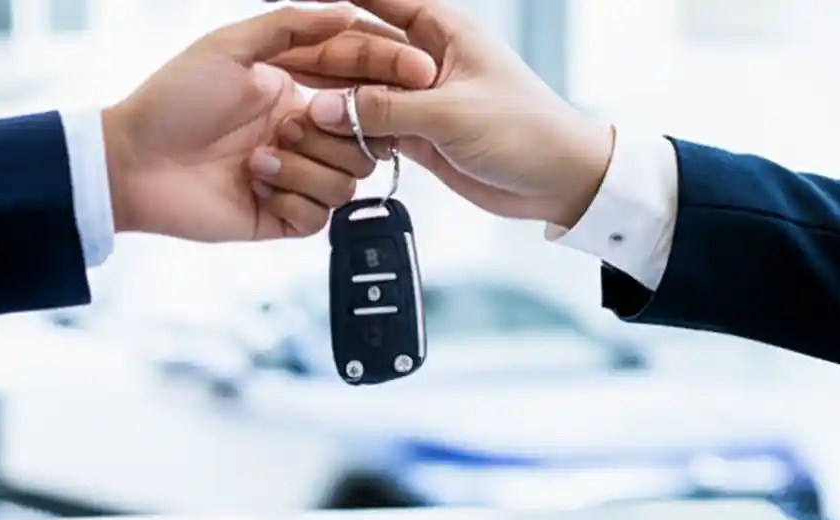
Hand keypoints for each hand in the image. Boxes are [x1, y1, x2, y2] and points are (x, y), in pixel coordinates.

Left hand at [104, 3, 437, 240]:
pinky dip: (290, 199)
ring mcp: (294, 180)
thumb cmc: (171, 101)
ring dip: (303, 169)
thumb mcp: (231, 47)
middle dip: (332, 135)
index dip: (389, 78)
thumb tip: (346, 9)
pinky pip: (320, 216)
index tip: (416, 72)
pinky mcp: (282, 218)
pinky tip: (254, 184)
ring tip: (257, 158)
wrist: (133, 162)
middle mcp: (302, 137)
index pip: (362, 87)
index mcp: (297, 93)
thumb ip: (292, 25)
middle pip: (366, 143)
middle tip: (288, 125)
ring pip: (347, 182)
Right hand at [287, 0, 614, 227]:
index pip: (383, 0)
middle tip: (278, 60)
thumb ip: (386, 110)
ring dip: (333, 95)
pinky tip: (321, 131)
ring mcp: (423, 99)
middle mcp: (429, 60)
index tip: (302, 2)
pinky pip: (374, 125)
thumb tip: (328, 107)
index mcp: (444, 31)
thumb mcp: (452, 114)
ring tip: (289, 97)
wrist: (561, 182)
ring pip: (364, 90)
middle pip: (363, 47)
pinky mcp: (422, 135)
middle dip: (323, 52)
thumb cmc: (528, 132)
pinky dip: (351, 130)